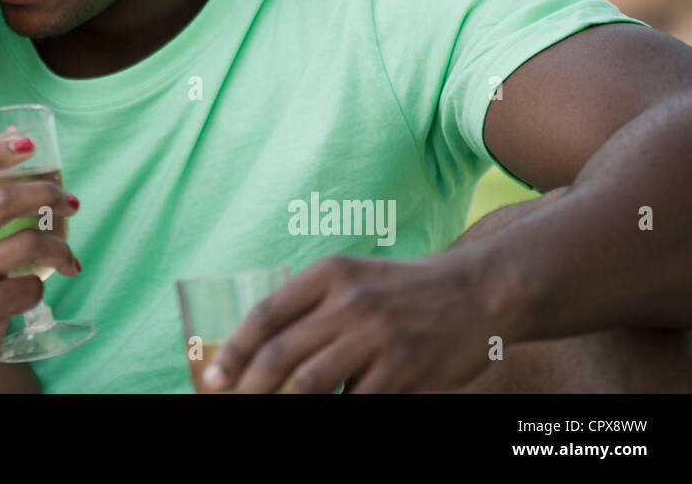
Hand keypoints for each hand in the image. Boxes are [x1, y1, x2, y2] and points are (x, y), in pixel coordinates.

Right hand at [0, 134, 80, 381]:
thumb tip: (17, 135)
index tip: (29, 145)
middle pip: (5, 201)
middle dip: (49, 195)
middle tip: (72, 202)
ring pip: (28, 244)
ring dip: (60, 249)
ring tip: (69, 257)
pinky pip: (29, 287)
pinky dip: (40, 286)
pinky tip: (34, 289)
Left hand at [203, 253, 495, 392]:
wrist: (477, 289)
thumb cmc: (402, 291)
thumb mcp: (353, 280)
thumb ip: (311, 308)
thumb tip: (258, 355)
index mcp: (329, 274)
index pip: (266, 314)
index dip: (233, 350)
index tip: (213, 377)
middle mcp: (349, 300)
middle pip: (280, 354)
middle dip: (247, 388)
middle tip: (230, 404)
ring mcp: (378, 334)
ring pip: (310, 383)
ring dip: (281, 407)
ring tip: (264, 417)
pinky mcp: (405, 366)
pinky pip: (356, 401)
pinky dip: (333, 412)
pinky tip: (324, 415)